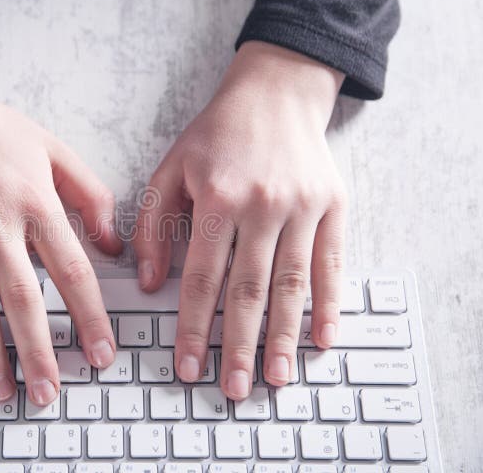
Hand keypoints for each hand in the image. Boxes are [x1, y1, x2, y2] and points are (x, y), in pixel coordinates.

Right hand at [0, 43, 122, 404]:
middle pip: (23, 296)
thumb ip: (90, 193)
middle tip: (51, 393)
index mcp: (35, 200)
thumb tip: (114, 244)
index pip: (71, 269)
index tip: (102, 354)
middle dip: (39, 350)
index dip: (89, 316)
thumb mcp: (52, 148)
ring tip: (5, 392)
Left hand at [133, 41, 345, 399]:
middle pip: (249, 290)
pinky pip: (332, 264)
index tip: (188, 364)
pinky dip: (329, 305)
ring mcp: (304, 207)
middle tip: (234, 389)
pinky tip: (321, 339)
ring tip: (275, 377)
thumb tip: (147, 282)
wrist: (275, 94)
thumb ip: (152, 224)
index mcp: (218, 198)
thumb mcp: (171, 169)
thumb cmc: (217, 136)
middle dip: (239, 345)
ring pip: (292, 285)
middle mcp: (263, 205)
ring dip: (283, 337)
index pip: (202, 277)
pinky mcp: (334, 207)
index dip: (193, 326)